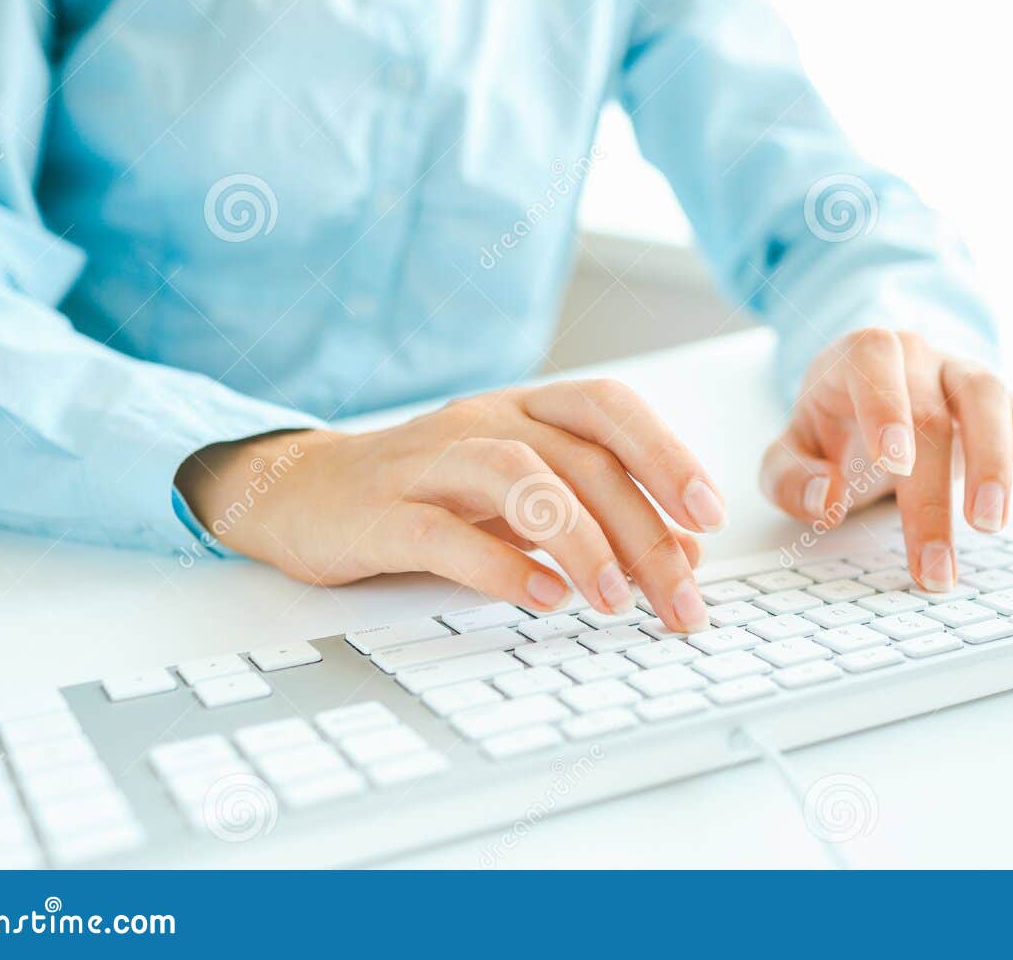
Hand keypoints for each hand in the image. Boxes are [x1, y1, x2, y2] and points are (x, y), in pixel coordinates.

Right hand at [175, 380, 725, 630]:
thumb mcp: (521, 497)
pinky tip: (541, 599)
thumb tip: (683, 553)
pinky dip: (500, 566)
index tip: (710, 516)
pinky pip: (445, 531)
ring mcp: (429, 460)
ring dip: (580, 542)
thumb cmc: (429, 493)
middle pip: (581, 460)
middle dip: (642, 532)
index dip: (666, 455)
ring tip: (615, 603)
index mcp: (525, 410)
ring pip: (519, 479)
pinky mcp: (381, 510)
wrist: (302, 491)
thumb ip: (598, 514)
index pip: (610, 410)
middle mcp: (484, 420)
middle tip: (680, 599)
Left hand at [760, 328, 1012, 590]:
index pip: (874, 364)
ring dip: (995, 465)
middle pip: (933, 411)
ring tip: (991, 523)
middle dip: (933, 491)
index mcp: (860, 356)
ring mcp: (963, 375)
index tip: (893, 464)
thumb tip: (827, 500)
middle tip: (935, 557)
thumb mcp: (791, 449)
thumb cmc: (834, 423)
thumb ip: (789, 477)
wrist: (873, 392)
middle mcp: (917, 357)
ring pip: (990, 401)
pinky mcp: (1001, 403)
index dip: (885, 409)